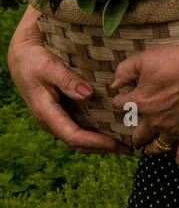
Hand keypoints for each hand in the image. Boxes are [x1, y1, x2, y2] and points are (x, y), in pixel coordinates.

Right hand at [7, 6, 132, 155]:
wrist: (22, 58)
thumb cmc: (34, 60)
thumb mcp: (49, 66)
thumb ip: (67, 80)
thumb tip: (87, 93)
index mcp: (46, 113)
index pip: (73, 136)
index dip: (95, 142)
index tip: (115, 143)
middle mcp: (50, 122)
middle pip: (78, 144)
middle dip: (103, 148)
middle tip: (128, 149)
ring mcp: (55, 120)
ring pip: (79, 140)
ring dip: (100, 145)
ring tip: (124, 145)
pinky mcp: (60, 115)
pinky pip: (78, 130)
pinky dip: (95, 135)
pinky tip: (112, 132)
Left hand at [108, 34, 178, 165]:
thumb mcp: (147, 58)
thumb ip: (125, 70)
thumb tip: (113, 84)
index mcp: (140, 101)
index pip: (119, 105)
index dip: (119, 101)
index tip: (123, 99)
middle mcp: (154, 120)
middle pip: (136, 134)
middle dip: (134, 134)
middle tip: (137, 132)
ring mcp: (173, 130)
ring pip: (156, 148)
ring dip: (150, 148)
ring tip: (149, 147)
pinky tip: (177, 155)